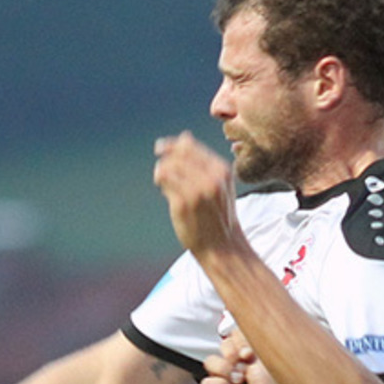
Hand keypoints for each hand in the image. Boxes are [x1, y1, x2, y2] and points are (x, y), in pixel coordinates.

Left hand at [153, 133, 240, 257]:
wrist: (222, 247)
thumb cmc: (218, 214)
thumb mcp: (219, 184)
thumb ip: (203, 161)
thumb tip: (184, 136)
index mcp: (222, 170)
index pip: (190, 147)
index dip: (172, 145)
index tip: (160, 149)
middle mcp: (211, 178)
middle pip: (178, 154)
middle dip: (165, 159)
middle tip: (161, 172)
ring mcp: (197, 190)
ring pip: (168, 166)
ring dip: (161, 172)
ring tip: (163, 183)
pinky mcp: (183, 203)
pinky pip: (164, 180)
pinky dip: (161, 183)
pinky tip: (165, 192)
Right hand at [203, 333, 294, 383]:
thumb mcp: (264, 353)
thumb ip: (247, 337)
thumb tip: (230, 332)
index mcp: (248, 353)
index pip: (232, 335)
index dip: (238, 342)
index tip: (249, 353)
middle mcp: (236, 365)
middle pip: (221, 346)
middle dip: (233, 355)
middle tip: (246, 369)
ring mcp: (225, 379)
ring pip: (210, 362)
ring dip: (227, 370)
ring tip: (240, 382)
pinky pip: (207, 382)